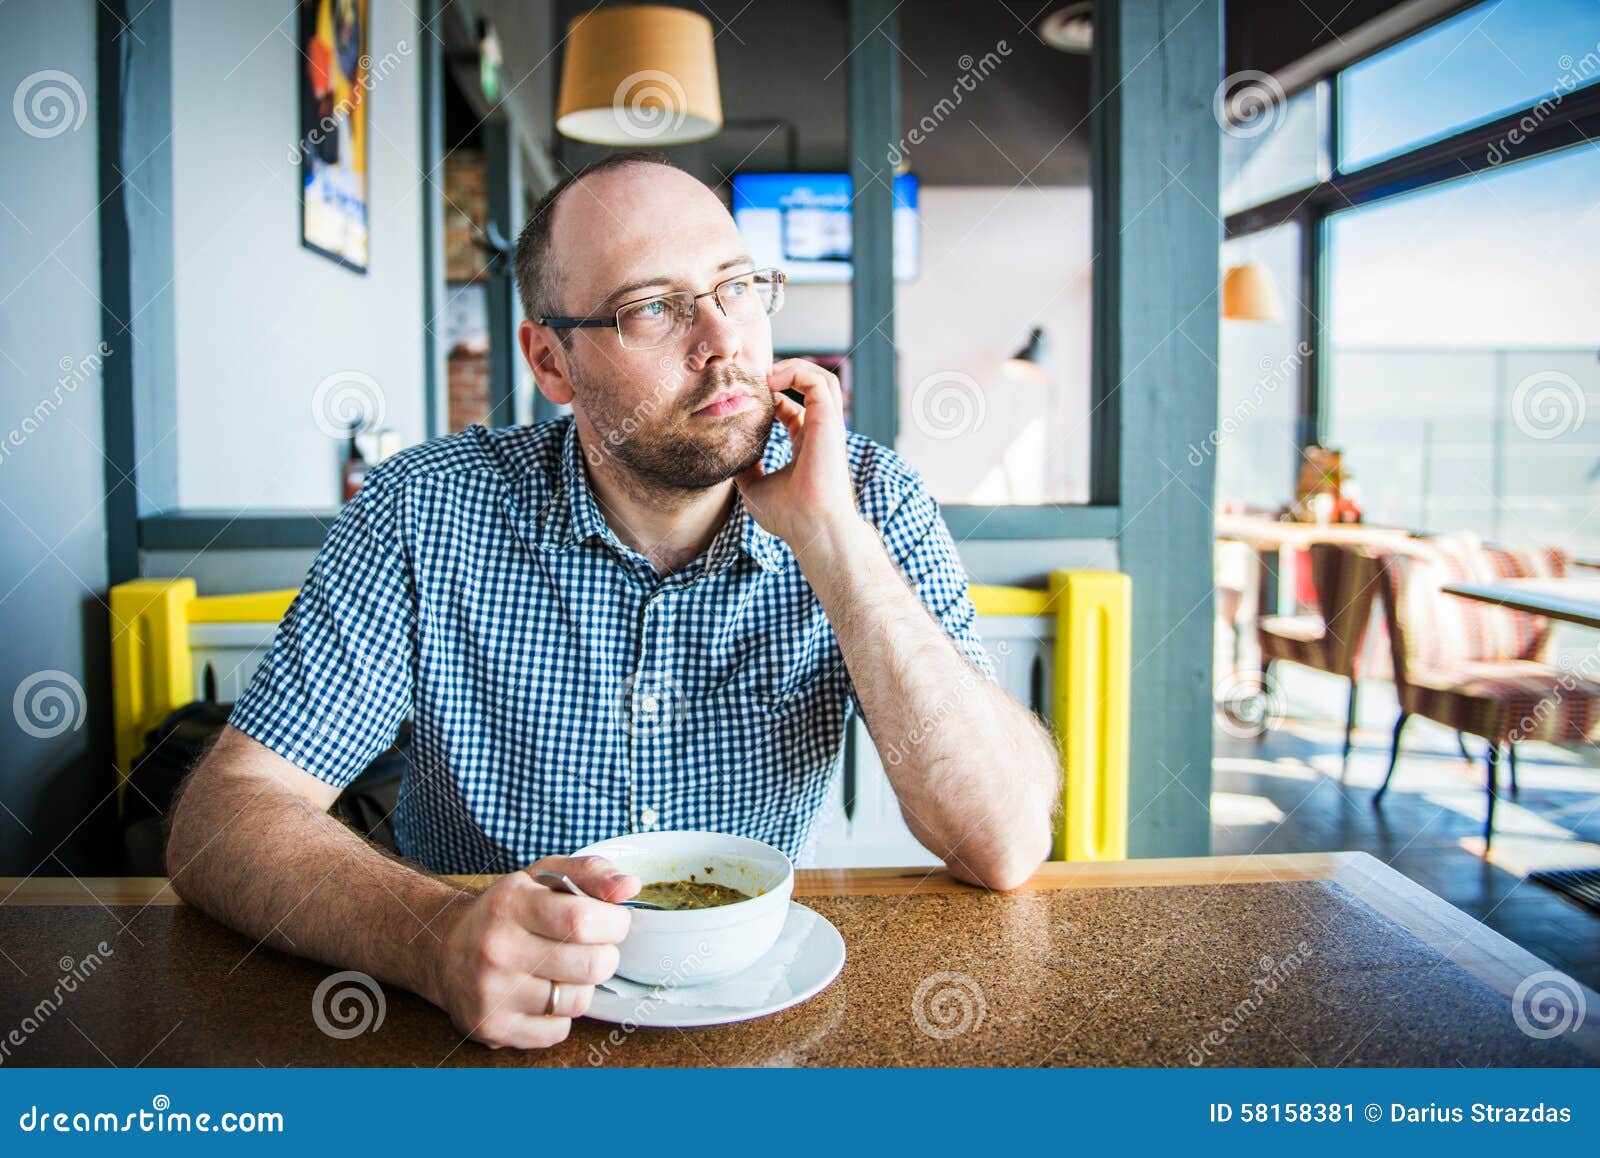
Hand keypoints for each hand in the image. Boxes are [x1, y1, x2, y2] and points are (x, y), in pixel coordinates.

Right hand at [427, 854, 638, 1048]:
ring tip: (563, 969)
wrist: (443, 949)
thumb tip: (630, 887)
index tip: (611, 921)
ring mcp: (492, 993)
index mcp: (511, 904)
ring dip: (582, 986)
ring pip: (578, 1001)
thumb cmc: (504, 911)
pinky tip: (543, 993)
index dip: (613, 923)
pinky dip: (561, 1015)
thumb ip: (591, 873)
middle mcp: (497, 949)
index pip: (583, 920)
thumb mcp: (542, 876)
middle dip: (605, 955)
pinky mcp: (492, 1027)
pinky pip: (558, 1031)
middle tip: (590, 947)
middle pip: (591, 965)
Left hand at [733, 359, 859, 545]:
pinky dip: (797, 372)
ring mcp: (827, 426)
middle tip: (755, 376)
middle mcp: (820, 433)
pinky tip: (772, 381)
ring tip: (766, 374)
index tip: (746, 396)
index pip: (792, 411)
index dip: (770, 397)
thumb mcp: (755, 487)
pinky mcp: (829, 421)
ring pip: (821, 379)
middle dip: (784, 375)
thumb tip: (727, 456)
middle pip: (810, 389)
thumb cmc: (789, 516)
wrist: (811, 528)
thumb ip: (745, 468)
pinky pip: (818, 382)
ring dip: (793, 368)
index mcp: (806, 447)